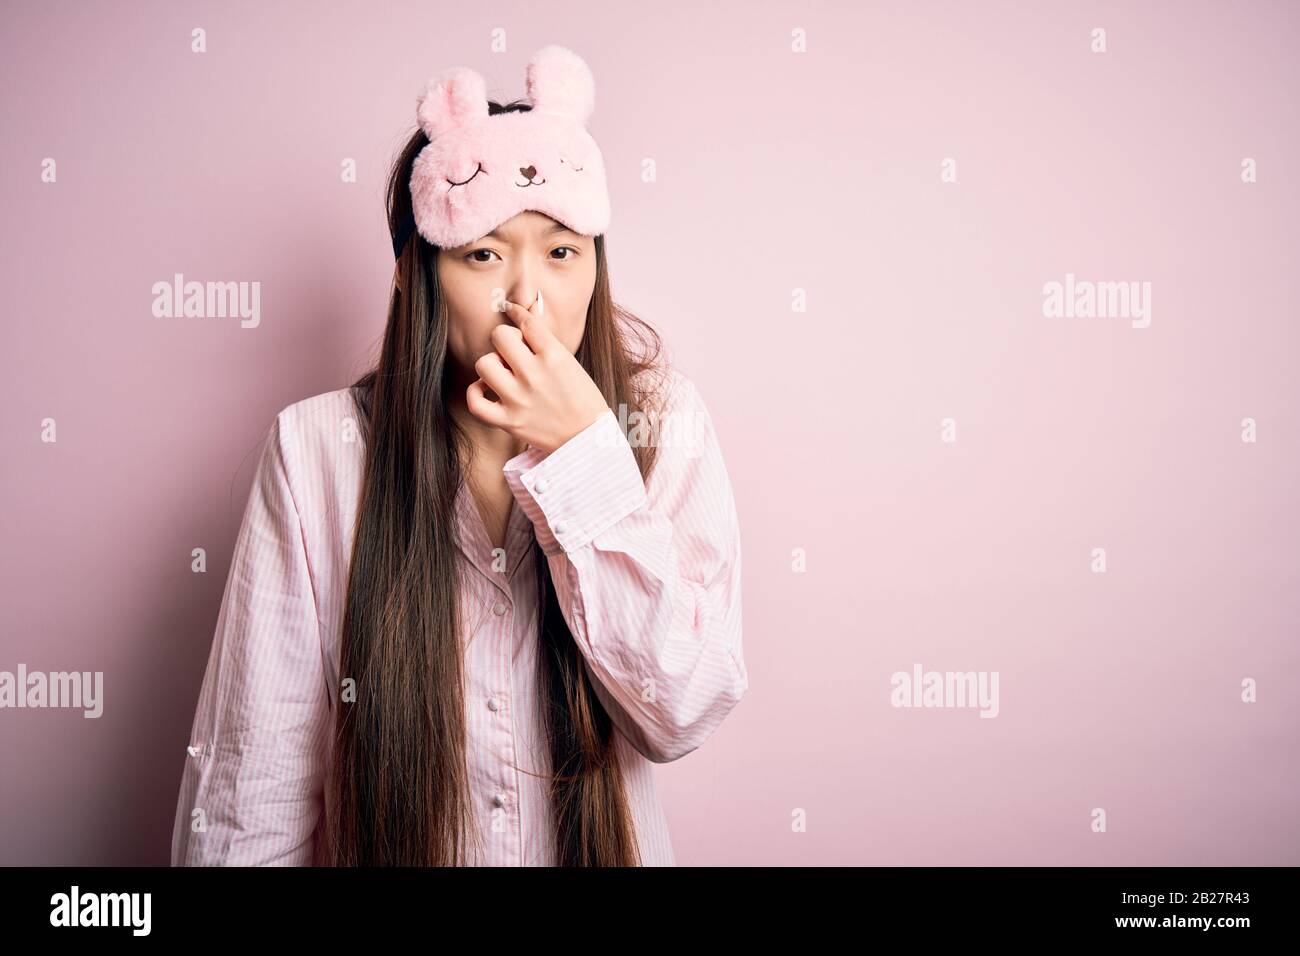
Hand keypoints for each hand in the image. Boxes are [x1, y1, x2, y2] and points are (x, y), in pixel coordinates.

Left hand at [466, 293, 609, 455]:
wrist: (589, 438)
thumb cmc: (583, 399)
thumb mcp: (571, 363)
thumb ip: (546, 342)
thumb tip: (525, 314)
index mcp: (555, 356)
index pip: (526, 321)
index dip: (517, 313)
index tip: (512, 310)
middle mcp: (534, 375)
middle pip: (499, 336)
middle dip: (505, 340)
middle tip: (513, 351)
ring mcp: (519, 399)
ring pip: (484, 363)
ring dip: (491, 365)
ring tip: (503, 372)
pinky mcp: (509, 421)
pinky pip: (475, 401)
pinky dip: (475, 393)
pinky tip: (486, 389)